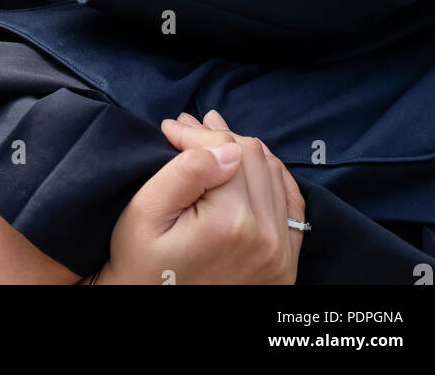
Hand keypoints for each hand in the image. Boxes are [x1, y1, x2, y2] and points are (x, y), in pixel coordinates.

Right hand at [100, 111, 304, 284]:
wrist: (151, 305)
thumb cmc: (142, 260)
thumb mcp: (146, 211)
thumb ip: (187, 172)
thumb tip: (226, 147)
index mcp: (232, 223)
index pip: (229, 147)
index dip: (198, 133)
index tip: (172, 130)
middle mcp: (266, 239)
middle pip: (254, 156)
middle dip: (219, 138)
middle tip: (188, 131)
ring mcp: (280, 255)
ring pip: (273, 173)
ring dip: (243, 154)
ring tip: (212, 145)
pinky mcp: (285, 265)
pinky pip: (292, 204)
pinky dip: (273, 179)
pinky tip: (248, 169)